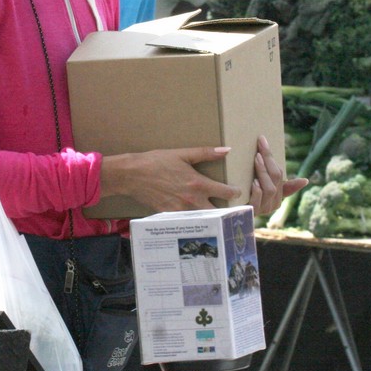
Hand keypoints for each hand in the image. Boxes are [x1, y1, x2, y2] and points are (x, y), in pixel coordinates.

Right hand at [102, 146, 238, 211]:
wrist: (132, 175)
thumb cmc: (156, 161)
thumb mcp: (182, 154)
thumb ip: (206, 153)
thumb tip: (226, 150)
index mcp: (198, 184)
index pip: (225, 192)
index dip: (235, 193)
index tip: (238, 192)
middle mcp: (192, 200)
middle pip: (218, 211)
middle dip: (227, 210)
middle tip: (233, 209)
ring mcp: (181, 210)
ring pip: (204, 218)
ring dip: (212, 216)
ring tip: (218, 215)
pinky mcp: (171, 215)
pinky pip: (188, 220)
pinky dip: (195, 219)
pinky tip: (197, 217)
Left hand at [250, 135, 308, 216]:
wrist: (228, 215)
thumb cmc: (246, 197)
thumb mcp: (262, 187)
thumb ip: (281, 184)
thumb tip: (305, 181)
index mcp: (277, 196)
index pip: (279, 173)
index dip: (270, 157)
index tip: (262, 140)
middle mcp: (272, 204)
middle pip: (276, 179)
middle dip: (268, 162)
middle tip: (259, 148)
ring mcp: (262, 210)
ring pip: (269, 189)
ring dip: (263, 173)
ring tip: (257, 160)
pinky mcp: (250, 214)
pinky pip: (257, 203)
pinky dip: (257, 191)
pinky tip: (253, 182)